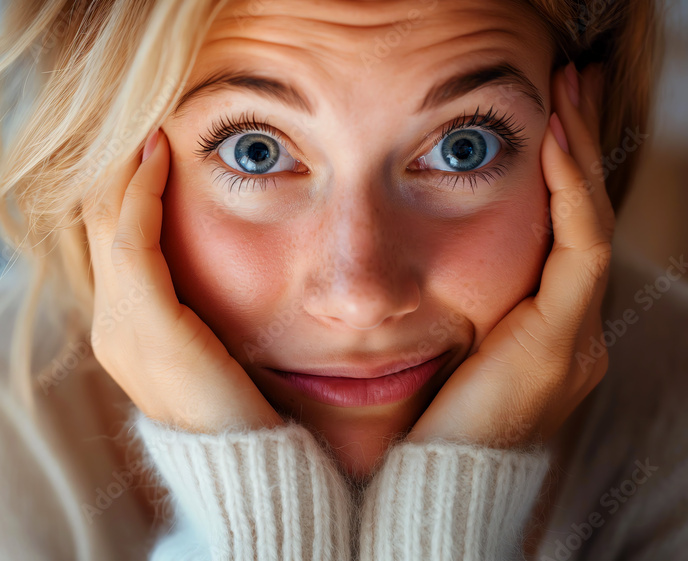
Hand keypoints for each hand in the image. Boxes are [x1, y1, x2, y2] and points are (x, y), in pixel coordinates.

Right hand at [82, 128, 282, 432]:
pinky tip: (160, 152)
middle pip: (92, 223)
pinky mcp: (143, 323)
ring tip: (145, 120)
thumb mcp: (208, 348)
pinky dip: (143, 190)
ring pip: (105, 221)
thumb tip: (206, 270)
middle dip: (113, 166)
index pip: (104, 241)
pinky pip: (132, 238)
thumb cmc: (239, 408)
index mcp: (119, 331)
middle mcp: (105, 325)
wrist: (244, 466)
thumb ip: (191, 309)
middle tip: (138, 115)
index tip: (146, 138)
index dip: (118, 186)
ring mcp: (116, 325)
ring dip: (125, 166)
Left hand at [407, 63, 612, 448]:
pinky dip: (568, 190)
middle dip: (577, 146)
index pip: (560, 235)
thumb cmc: (413, 432)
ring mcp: (573, 338)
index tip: (542, 114)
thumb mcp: (430, 356)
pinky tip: (552, 140)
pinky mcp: (559, 341)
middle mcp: (569, 335)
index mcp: (540, 339)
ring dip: (577, 153)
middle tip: (569, 82)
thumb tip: (392, 264)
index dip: (558, 171)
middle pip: (582, 218)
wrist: (427, 496)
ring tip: (568, 90)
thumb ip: (434, 310)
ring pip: (585, 223)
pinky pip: (578, 247)